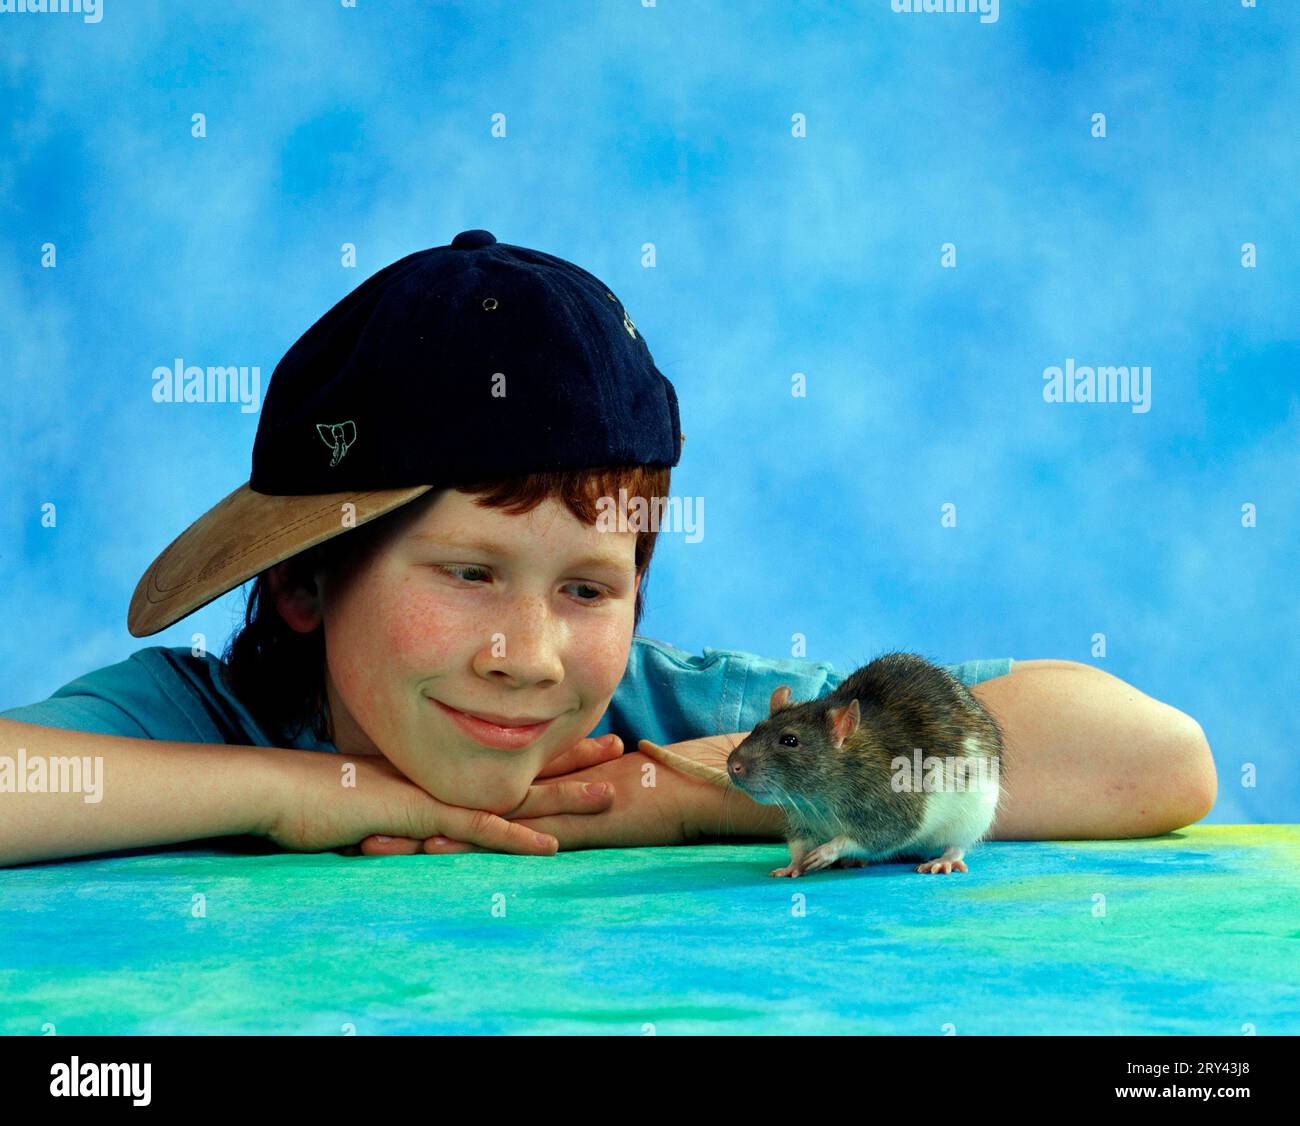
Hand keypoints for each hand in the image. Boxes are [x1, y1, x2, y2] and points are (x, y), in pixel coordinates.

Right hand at [263, 746, 614, 856]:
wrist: (278, 790)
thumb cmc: (318, 796)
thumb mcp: (374, 799)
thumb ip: (406, 805)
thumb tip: (421, 815)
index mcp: (442, 769)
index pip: (506, 757)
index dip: (547, 749)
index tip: (585, 737)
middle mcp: (446, 775)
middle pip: (524, 767)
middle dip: (575, 758)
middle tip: (622, 746)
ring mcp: (437, 793)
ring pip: (515, 796)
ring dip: (565, 796)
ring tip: (612, 793)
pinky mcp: (420, 817)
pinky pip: (477, 831)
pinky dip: (516, 840)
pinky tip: (551, 849)